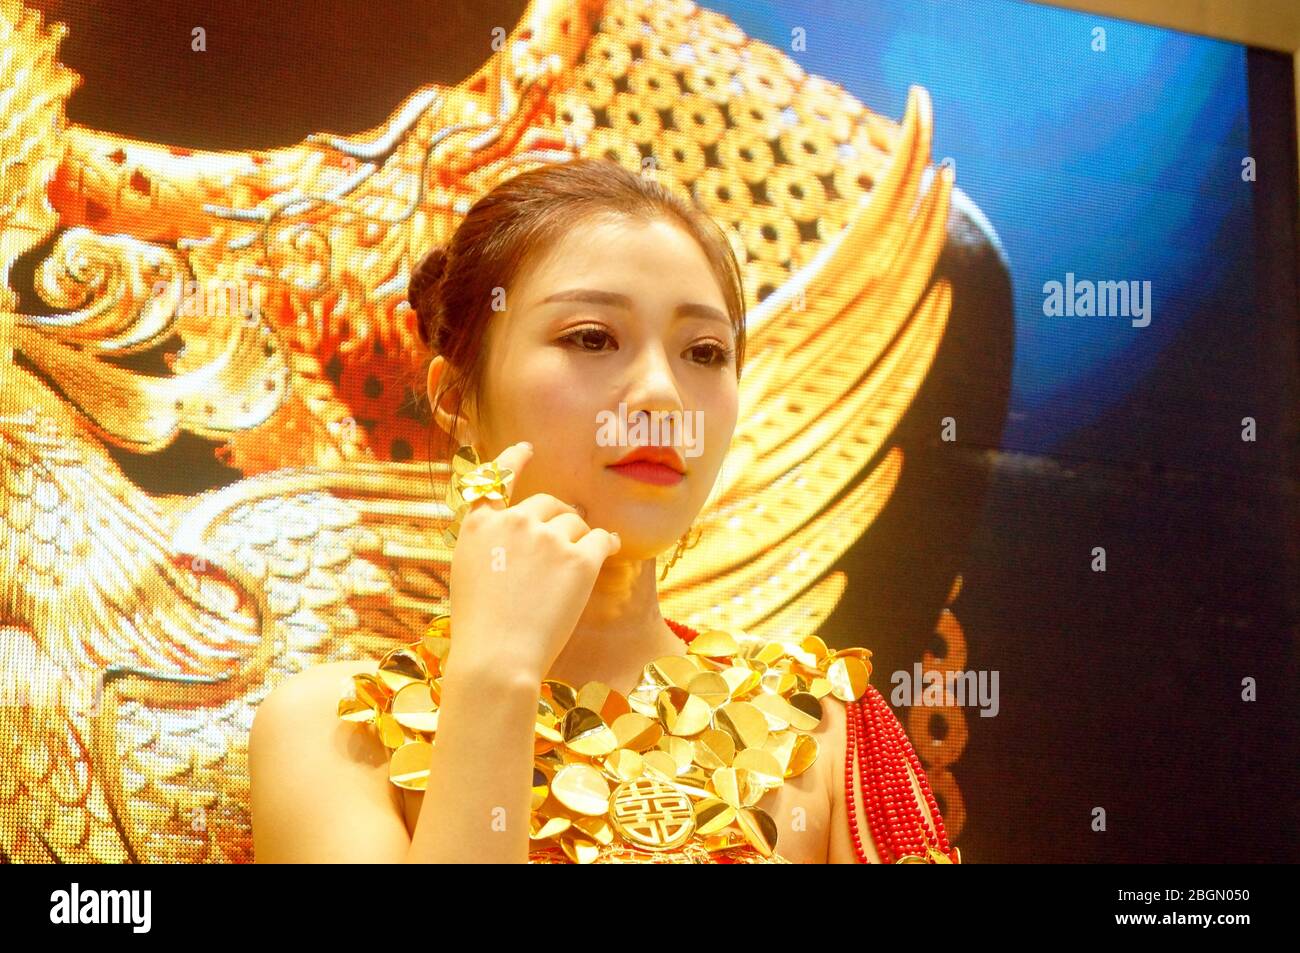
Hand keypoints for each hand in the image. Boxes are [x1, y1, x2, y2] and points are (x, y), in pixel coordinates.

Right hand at [444, 441, 620, 681]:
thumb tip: (523, 534)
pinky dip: (608, 544)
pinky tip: (612, 549)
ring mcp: (549, 538)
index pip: (497, 478)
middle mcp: (515, 521)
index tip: (527, 449)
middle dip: (561, 520)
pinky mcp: (580, 559)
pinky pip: (602, 539)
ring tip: (574, 572)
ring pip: (577, 523)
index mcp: (480, 524)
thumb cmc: (481, 628)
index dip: (514, 460)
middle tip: (563, 549)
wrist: (497, 658)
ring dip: (581, 540)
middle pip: (550, 504)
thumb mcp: (470, 573)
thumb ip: (493, 544)